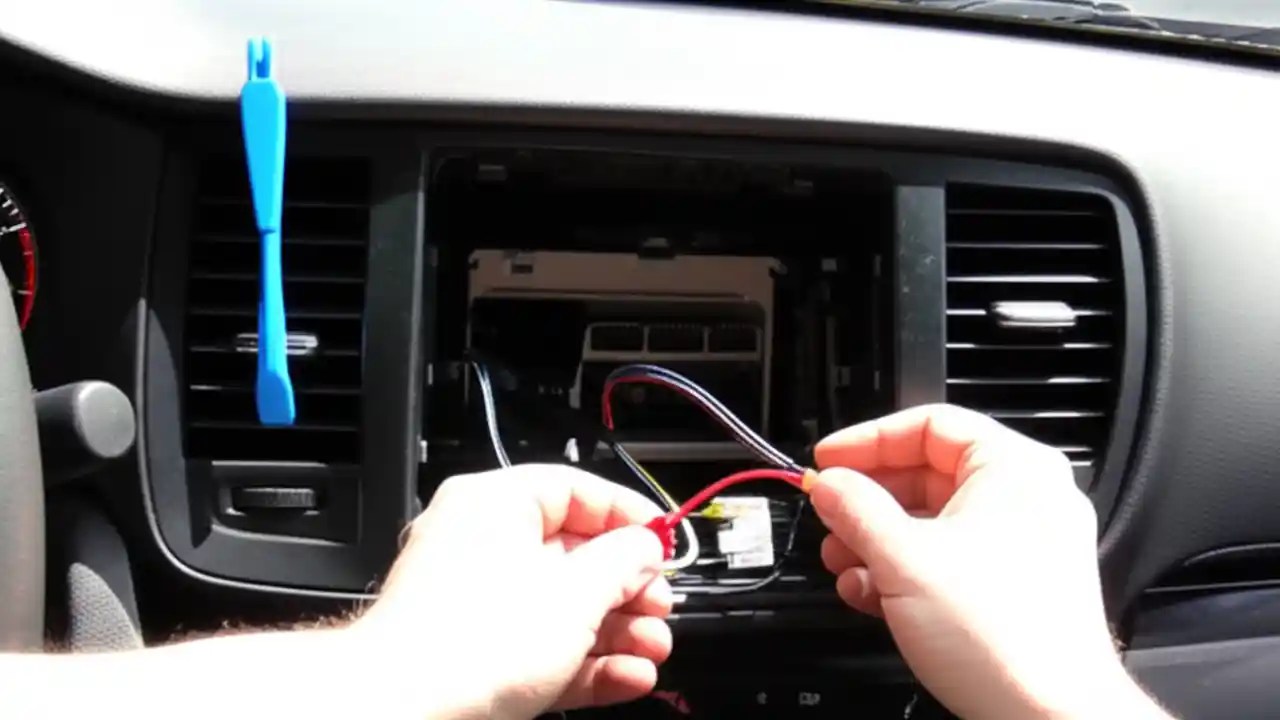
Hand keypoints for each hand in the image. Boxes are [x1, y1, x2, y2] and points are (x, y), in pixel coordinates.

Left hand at [354, 464, 672, 719]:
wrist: (402, 713)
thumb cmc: (472, 642)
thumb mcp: (574, 593)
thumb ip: (621, 562)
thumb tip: (644, 546)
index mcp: (495, 505)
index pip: (574, 490)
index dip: (627, 514)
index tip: (664, 539)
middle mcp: (481, 546)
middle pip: (574, 554)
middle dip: (629, 586)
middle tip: (661, 603)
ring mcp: (477, 605)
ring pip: (563, 608)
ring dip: (617, 631)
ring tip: (654, 648)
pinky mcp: (479, 657)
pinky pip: (544, 648)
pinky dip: (587, 662)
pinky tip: (628, 677)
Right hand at [811, 405, 1159, 719]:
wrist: (1049, 718)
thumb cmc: (1003, 637)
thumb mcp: (904, 560)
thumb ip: (856, 510)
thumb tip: (828, 483)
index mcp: (1013, 469)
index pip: (929, 425)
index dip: (868, 440)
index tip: (828, 461)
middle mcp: (1025, 498)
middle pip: (926, 474)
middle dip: (867, 502)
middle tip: (829, 518)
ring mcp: (1023, 543)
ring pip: (932, 521)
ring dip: (878, 542)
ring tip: (846, 566)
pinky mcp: (1014, 585)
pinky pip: (949, 557)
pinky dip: (906, 571)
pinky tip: (874, 596)